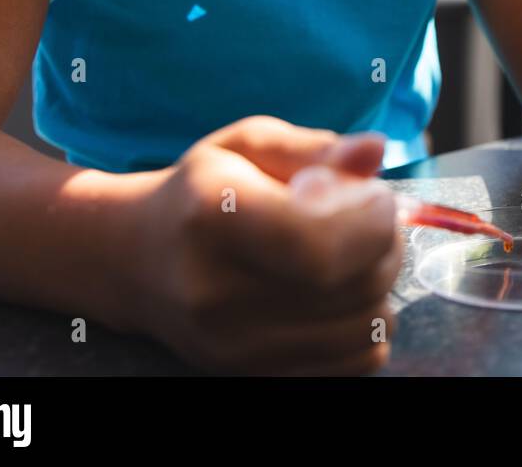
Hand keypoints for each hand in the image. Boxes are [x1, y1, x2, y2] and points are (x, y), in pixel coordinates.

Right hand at [130, 116, 402, 373]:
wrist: (135, 260)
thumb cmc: (204, 191)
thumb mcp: (250, 146)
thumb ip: (316, 148)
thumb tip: (375, 151)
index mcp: (213, 217)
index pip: (321, 244)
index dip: (373, 219)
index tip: (374, 195)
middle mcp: (216, 293)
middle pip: (354, 286)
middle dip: (386, 245)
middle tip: (372, 219)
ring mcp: (234, 347)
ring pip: (365, 327)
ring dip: (382, 286)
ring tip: (354, 254)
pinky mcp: (254, 376)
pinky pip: (358, 362)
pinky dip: (368, 327)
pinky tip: (341, 293)